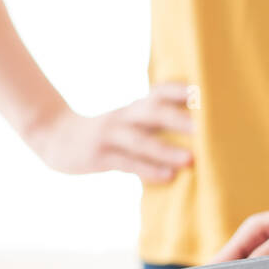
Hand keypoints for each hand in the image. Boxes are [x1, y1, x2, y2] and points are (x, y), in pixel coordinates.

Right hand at [25, 82, 194, 183]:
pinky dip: (148, 170)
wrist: (57, 136)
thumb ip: (161, 122)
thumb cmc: (110, 133)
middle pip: (153, 112)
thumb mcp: (133, 121)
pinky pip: (126, 164)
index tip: (211, 93)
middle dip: (181, 119)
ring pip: (140, 141)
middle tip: (209, 127)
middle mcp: (125, 116)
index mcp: (136, 107)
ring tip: (191, 160)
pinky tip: (168, 177)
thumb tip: (205, 128)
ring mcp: (110, 135)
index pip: (161, 92)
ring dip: (166, 150)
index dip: (183, 90)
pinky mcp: (99, 156)